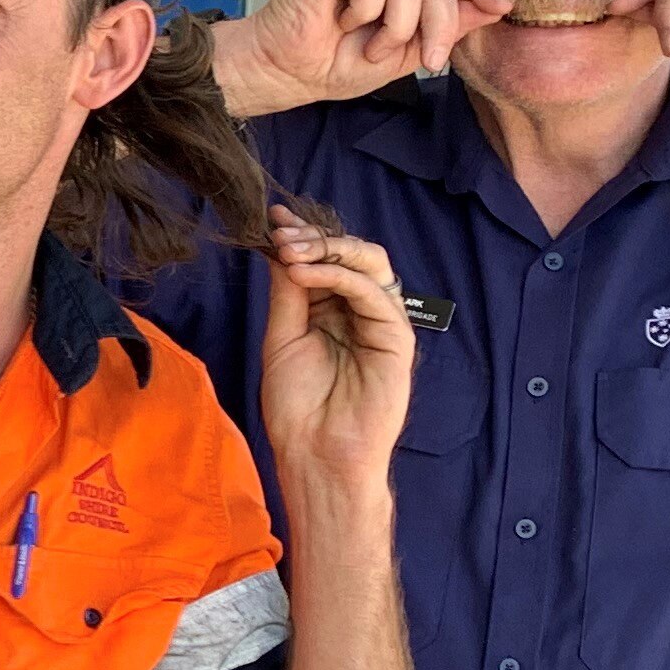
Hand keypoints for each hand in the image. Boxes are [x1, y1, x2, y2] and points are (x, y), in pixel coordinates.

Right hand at [217, 0, 509, 113]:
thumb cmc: (333, 63)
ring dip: (395, 27)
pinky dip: (363, 11)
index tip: (503, 4)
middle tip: (429, 62)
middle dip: (439, 25)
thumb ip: (446, 27)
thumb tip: (494, 5)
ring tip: (368, 44)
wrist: (287, 72)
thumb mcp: (406, 51)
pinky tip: (341, 20)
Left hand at [257, 208, 413, 486]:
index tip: (272, 218)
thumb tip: (281, 246)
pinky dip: (339, 276)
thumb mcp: (282, 336)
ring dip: (328, 249)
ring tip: (291, 250)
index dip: (302, 236)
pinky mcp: (396, 338)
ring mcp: (380, 322)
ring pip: (369, 264)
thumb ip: (287, 291)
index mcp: (332, 310)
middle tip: (282, 233)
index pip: (324, 260)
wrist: (315, 451)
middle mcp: (359, 311)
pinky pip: (374, 294)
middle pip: (351, 255)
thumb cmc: (297, 404)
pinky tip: (307, 275)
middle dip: (315, 237)